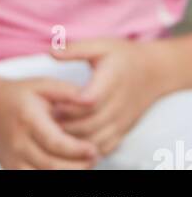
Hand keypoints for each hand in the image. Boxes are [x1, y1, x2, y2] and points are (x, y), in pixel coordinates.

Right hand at [0, 75, 99, 169]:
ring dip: (70, 174)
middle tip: (94, 156)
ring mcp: (13, 158)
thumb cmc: (17, 95)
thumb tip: (93, 101)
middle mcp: (18, 142)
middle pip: (53, 166)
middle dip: (79, 165)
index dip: (78, 150)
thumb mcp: (42, 85)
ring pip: (46, 177)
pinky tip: (66, 167)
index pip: (55, 143)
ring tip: (83, 162)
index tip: (94, 148)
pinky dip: (54, 177)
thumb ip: (68, 93)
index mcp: (27, 118)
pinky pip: (36, 181)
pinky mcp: (11, 169)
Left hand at [46, 38, 162, 156]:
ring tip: (52, 130)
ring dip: (73, 140)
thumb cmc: (122, 56)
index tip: (50, 100)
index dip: (68, 104)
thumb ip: (75, 49)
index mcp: (110, 82)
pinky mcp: (123, 132)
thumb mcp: (100, 45)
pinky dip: (87, 150)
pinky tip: (70, 142)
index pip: (88, 101)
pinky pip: (105, 148)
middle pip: (88, 124)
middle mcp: (117, 106)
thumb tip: (50, 51)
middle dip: (64, 124)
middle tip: (42, 119)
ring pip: (95, 140)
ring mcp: (121, 122)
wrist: (153, 72)